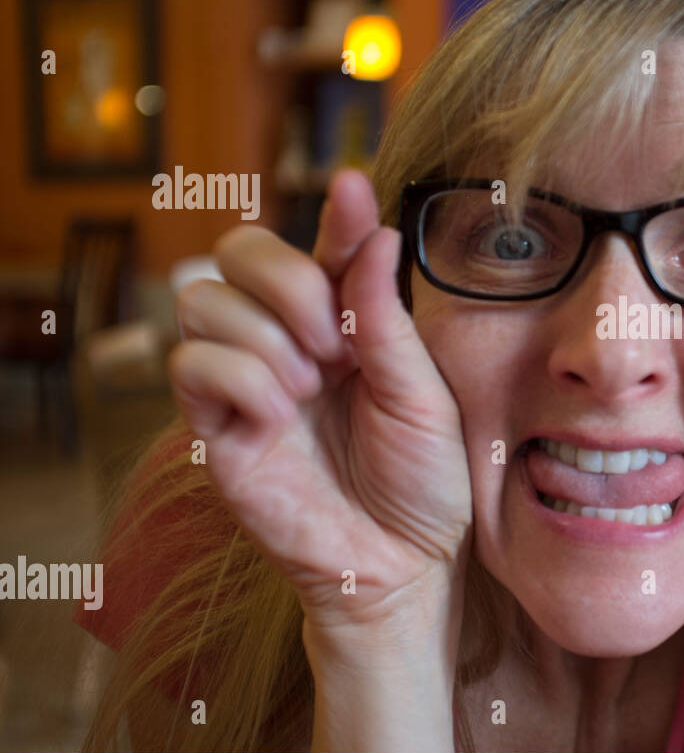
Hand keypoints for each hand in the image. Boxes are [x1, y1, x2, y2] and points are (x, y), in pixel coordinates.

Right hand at [168, 170, 472, 630]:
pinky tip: (280, 413)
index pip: (325, 246)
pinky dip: (239, 376)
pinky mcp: (215, 426)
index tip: (355, 188)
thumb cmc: (424, 482)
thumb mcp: (422, 393)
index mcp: (348, 325)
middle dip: (286, 280)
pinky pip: (190, 364)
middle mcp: (291, 341)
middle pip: (239, 249)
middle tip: (336, 344)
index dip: (336, 213)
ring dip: (264, 333)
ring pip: (203, 299)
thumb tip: (375, 228)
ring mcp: (248, 380)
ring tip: (311, 388)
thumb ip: (386, 315)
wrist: (403, 564)